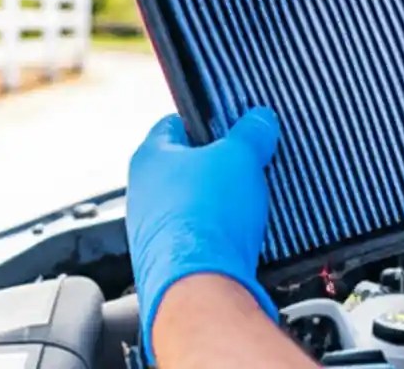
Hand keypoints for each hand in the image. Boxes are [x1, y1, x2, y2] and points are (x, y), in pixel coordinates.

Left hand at [127, 108, 280, 362]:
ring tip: (247, 205)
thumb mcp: (240, 157)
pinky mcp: (168, 261)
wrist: (198, 285)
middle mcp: (143, 192)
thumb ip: (251, 133)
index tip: (231, 126)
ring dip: (219, 204)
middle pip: (186, 167)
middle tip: (247, 166)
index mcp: (150, 156)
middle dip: (218, 166)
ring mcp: (153, 229)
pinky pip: (197, 237)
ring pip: (192, 205)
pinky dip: (217, 235)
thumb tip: (260, 118)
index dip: (206, 121)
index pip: (175, 124)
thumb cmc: (206, 215)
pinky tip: (238, 237)